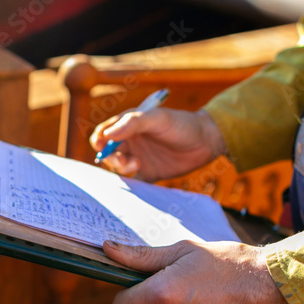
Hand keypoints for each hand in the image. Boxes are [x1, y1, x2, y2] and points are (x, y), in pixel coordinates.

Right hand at [89, 108, 226, 181]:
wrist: (206, 141)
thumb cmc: (181, 124)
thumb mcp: (158, 118)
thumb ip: (133, 123)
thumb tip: (107, 134)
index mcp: (127, 125)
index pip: (104, 133)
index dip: (98, 140)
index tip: (101, 146)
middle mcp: (130, 142)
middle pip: (108, 153)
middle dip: (111, 157)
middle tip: (123, 160)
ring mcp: (137, 158)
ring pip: (118, 168)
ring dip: (122, 168)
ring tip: (137, 165)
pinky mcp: (148, 174)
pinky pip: (132, 182)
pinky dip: (131, 184)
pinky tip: (139, 180)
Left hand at [103, 239, 296, 303]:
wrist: (273, 287)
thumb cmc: (229, 262)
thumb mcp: (184, 251)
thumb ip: (142, 256)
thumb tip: (108, 251)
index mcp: (163, 293)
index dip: (127, 293)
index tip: (138, 284)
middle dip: (157, 298)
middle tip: (185, 280)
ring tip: (204, 293)